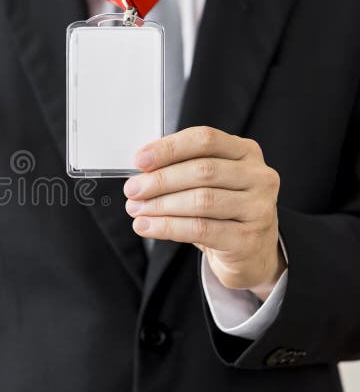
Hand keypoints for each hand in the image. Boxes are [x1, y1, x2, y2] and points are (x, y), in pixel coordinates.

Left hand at [123, 126, 285, 300]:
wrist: (250, 252)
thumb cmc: (221, 210)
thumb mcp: (207, 182)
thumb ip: (180, 170)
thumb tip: (140, 174)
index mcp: (245, 151)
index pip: (205, 140)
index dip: (170, 148)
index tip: (140, 160)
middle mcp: (258, 176)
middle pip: (203, 171)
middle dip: (160, 180)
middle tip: (132, 190)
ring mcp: (258, 208)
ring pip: (201, 200)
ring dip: (160, 205)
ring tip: (136, 209)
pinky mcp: (248, 239)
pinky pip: (200, 229)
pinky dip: (167, 227)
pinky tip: (146, 226)